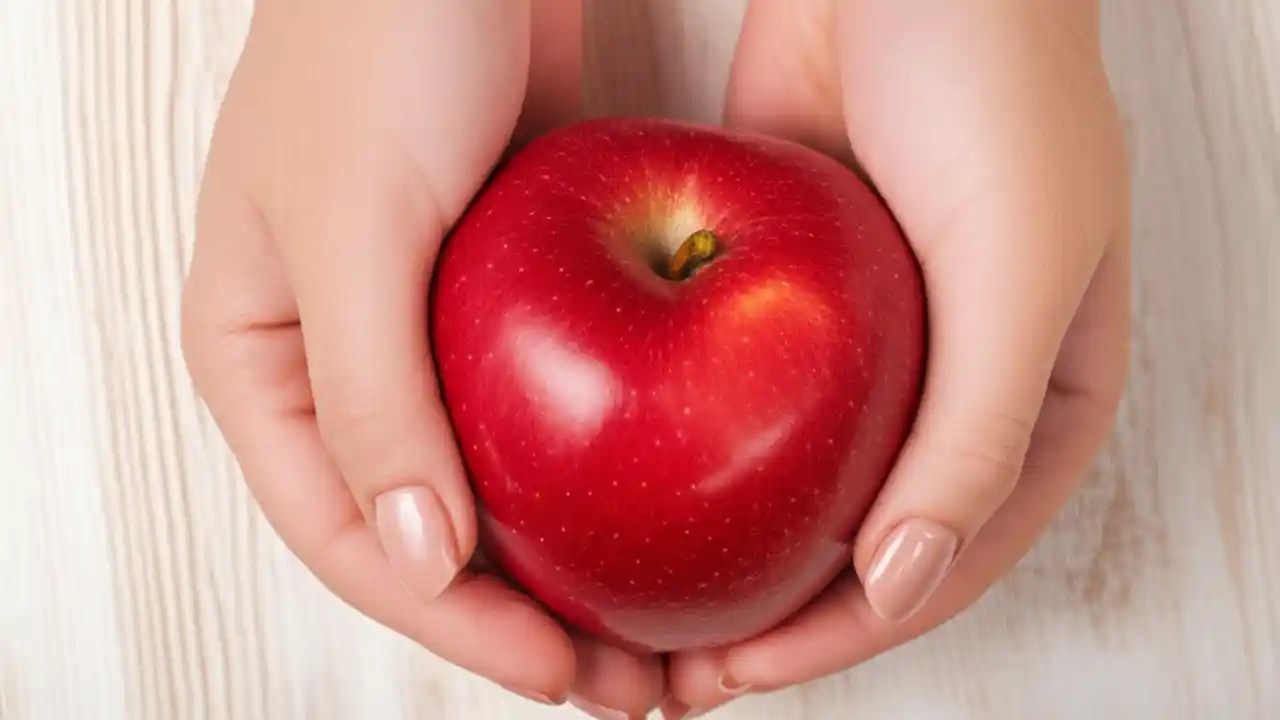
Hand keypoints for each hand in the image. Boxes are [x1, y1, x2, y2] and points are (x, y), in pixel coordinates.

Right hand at [180, 2, 662, 714]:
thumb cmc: (377, 40)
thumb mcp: (352, 226)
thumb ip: (371, 400)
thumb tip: (422, 562)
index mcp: (261, 360)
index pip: (351, 536)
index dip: (451, 624)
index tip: (557, 670)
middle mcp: (341, 360)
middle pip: (428, 530)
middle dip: (521, 618)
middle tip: (627, 679)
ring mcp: (429, 331)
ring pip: (493, 483)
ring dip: (570, 561)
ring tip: (658, 627)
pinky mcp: (505, 295)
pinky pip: (547, 409)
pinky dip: (597, 470)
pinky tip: (665, 511)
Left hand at [665, 0, 1129, 713]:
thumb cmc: (996, 92)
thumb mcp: (1021, 268)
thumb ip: (975, 433)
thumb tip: (900, 586)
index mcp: (1037, 404)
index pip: (947, 560)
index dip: (852, 634)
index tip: (748, 667)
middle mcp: (951, 388)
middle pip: (861, 541)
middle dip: (774, 615)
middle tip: (677, 671)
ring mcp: (866, 350)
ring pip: (792, 483)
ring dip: (721, 550)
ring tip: (639, 612)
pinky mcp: (786, 299)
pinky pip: (739, 398)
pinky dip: (691, 454)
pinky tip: (622, 494)